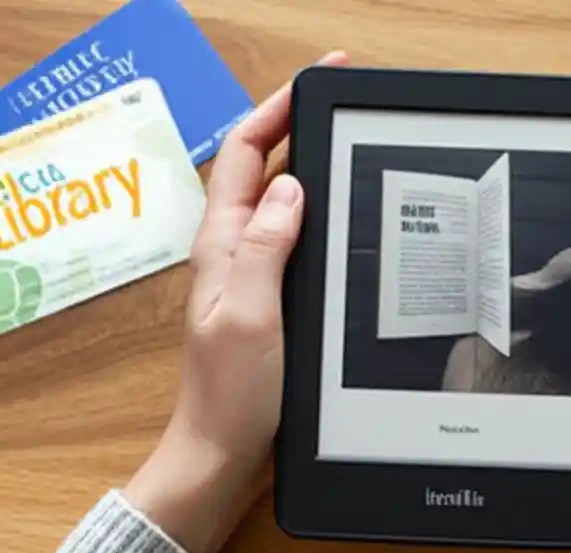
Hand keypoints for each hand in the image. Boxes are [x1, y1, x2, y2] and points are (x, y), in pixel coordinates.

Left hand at [124, 51, 348, 552]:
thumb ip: (267, 247)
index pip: (248, 154)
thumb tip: (292, 187)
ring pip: (282, 203)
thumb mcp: (251, 314)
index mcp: (222, 245)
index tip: (320, 79)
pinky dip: (318, 215)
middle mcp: (234, 253)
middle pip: (265, 168)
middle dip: (298, 125)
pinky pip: (294, 241)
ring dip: (310, 166)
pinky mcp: (270, 302)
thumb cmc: (229, 396)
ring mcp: (252, 277)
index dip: (279, 108)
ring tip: (349, 142)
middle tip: (345, 101)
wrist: (222, 456)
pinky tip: (344, 218)